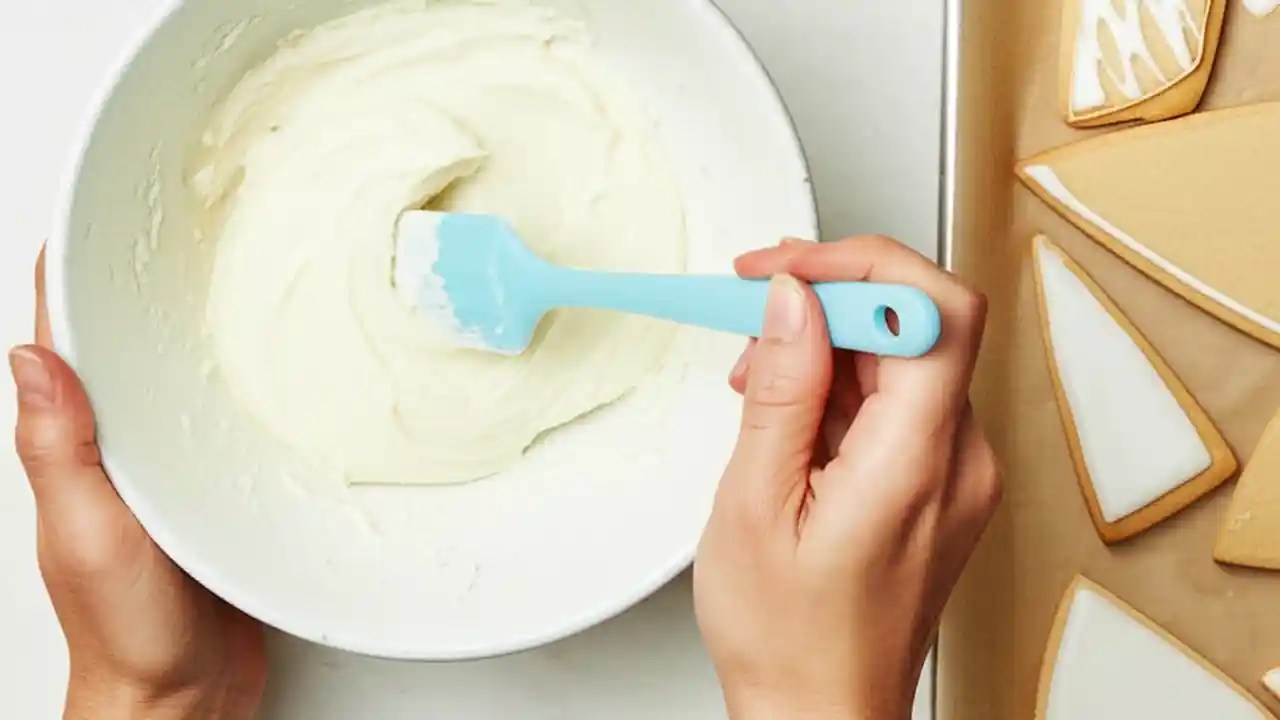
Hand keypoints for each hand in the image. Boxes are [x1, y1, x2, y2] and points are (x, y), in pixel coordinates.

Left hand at [11, 250, 265, 719]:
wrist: (182, 696)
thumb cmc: (129, 631)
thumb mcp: (89, 534)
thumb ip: (60, 451)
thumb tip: (34, 358)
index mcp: (76, 443)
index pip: (64, 336)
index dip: (71, 271)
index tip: (99, 210)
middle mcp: (121, 445)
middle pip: (125, 342)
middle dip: (143, 279)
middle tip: (181, 219)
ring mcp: (169, 465)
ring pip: (182, 374)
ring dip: (200, 324)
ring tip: (233, 268)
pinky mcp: (216, 486)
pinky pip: (225, 417)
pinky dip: (245, 380)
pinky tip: (272, 361)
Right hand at [694, 237, 999, 719]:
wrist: (820, 713)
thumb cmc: (788, 639)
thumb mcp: (755, 505)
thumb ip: (782, 391)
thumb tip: (795, 302)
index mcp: (916, 463)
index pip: (935, 308)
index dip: (862, 262)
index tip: (791, 268)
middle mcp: (959, 462)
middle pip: (917, 325)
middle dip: (829, 302)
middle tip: (755, 313)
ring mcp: (957, 474)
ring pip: (905, 359)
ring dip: (829, 347)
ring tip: (759, 382)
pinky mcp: (941, 483)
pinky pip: (901, 401)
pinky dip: (843, 388)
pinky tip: (790, 416)